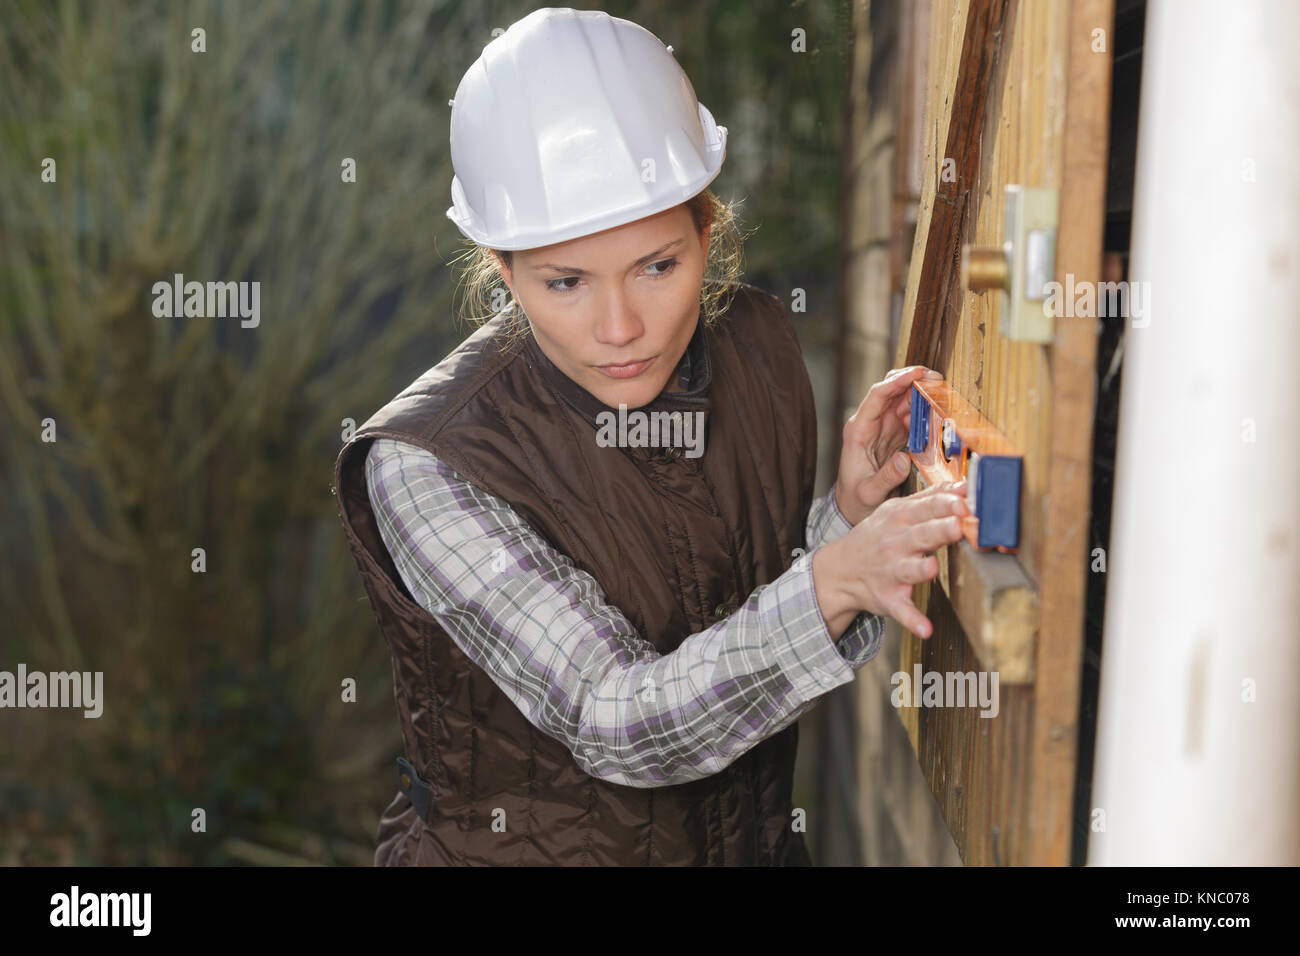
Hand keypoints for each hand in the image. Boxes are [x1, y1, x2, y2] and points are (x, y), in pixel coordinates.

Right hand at [812, 479, 967, 639]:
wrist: (841, 571)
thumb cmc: (877, 538)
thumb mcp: (896, 511)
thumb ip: (930, 499)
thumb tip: (963, 486)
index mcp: (900, 519)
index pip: (927, 508)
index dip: (947, 505)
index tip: (966, 503)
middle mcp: (896, 544)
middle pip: (922, 534)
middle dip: (941, 530)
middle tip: (960, 526)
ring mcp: (891, 572)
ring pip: (909, 569)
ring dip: (921, 569)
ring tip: (932, 567)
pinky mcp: (890, 598)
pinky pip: (902, 610)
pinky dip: (912, 620)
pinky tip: (925, 629)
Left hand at [835, 366, 944, 525]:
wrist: (854, 506)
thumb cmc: (856, 500)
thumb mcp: (869, 493)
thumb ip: (886, 478)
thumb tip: (904, 459)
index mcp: (858, 430)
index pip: (877, 395)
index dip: (897, 381)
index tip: (917, 373)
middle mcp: (871, 424)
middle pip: (892, 390)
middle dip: (913, 378)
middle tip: (937, 377)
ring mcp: (884, 427)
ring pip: (903, 399)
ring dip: (922, 392)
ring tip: (942, 390)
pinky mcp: (896, 435)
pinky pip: (912, 415)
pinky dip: (925, 409)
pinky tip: (939, 409)